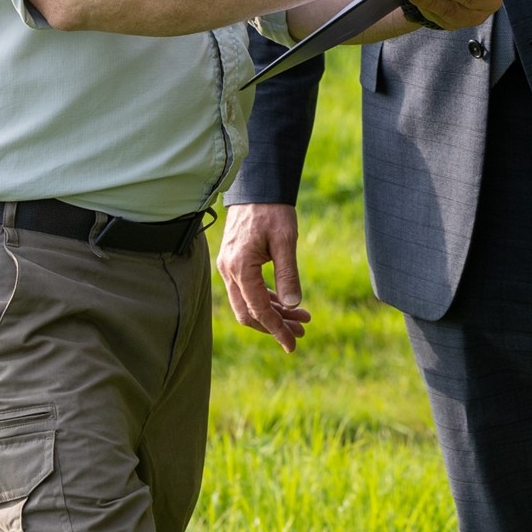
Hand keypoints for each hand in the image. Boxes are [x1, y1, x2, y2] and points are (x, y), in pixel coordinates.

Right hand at [216, 203, 310, 353]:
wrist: (258, 188)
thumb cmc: (273, 210)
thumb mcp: (286, 241)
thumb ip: (288, 274)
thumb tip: (292, 306)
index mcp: (240, 267)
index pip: (258, 310)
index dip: (276, 329)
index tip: (293, 344)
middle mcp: (229, 271)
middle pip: (249, 313)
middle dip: (275, 326)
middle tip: (302, 330)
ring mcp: (229, 267)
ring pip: (248, 303)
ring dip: (273, 314)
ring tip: (301, 319)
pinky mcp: (234, 263)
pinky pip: (247, 290)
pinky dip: (266, 300)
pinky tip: (285, 303)